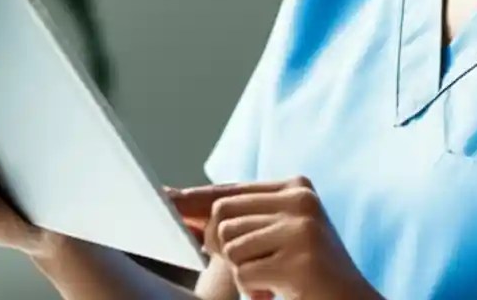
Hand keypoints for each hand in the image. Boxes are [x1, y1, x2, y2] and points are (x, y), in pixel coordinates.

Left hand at [168, 177, 379, 299]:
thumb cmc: (310, 277)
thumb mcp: (277, 239)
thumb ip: (240, 221)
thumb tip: (179, 204)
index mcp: (297, 187)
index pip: (232, 190)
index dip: (196, 200)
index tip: (165, 198)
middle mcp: (301, 200)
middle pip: (223, 214)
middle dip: (219, 247)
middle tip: (247, 270)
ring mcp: (302, 228)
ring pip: (231, 245)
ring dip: (242, 273)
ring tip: (270, 282)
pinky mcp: (300, 259)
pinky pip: (244, 272)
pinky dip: (252, 290)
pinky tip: (276, 293)